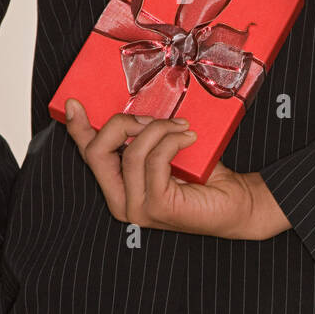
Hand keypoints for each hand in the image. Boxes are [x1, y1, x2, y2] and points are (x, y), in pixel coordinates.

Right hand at [63, 98, 290, 239]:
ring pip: (131, 152)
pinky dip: (172, 142)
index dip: (78, 129)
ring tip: (183, 128)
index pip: (90, 156)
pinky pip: (155, 160)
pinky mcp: (158, 207)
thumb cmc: (207, 179)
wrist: (240, 203)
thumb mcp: (170, 152)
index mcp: (119, 189)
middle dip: (122, 124)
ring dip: (159, 130)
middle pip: (98, 152)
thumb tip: (136, 114)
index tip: (74, 104)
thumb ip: (147, 140)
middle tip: (155, 119)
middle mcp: (121, 203)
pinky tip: (189, 138)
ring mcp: (138, 209)